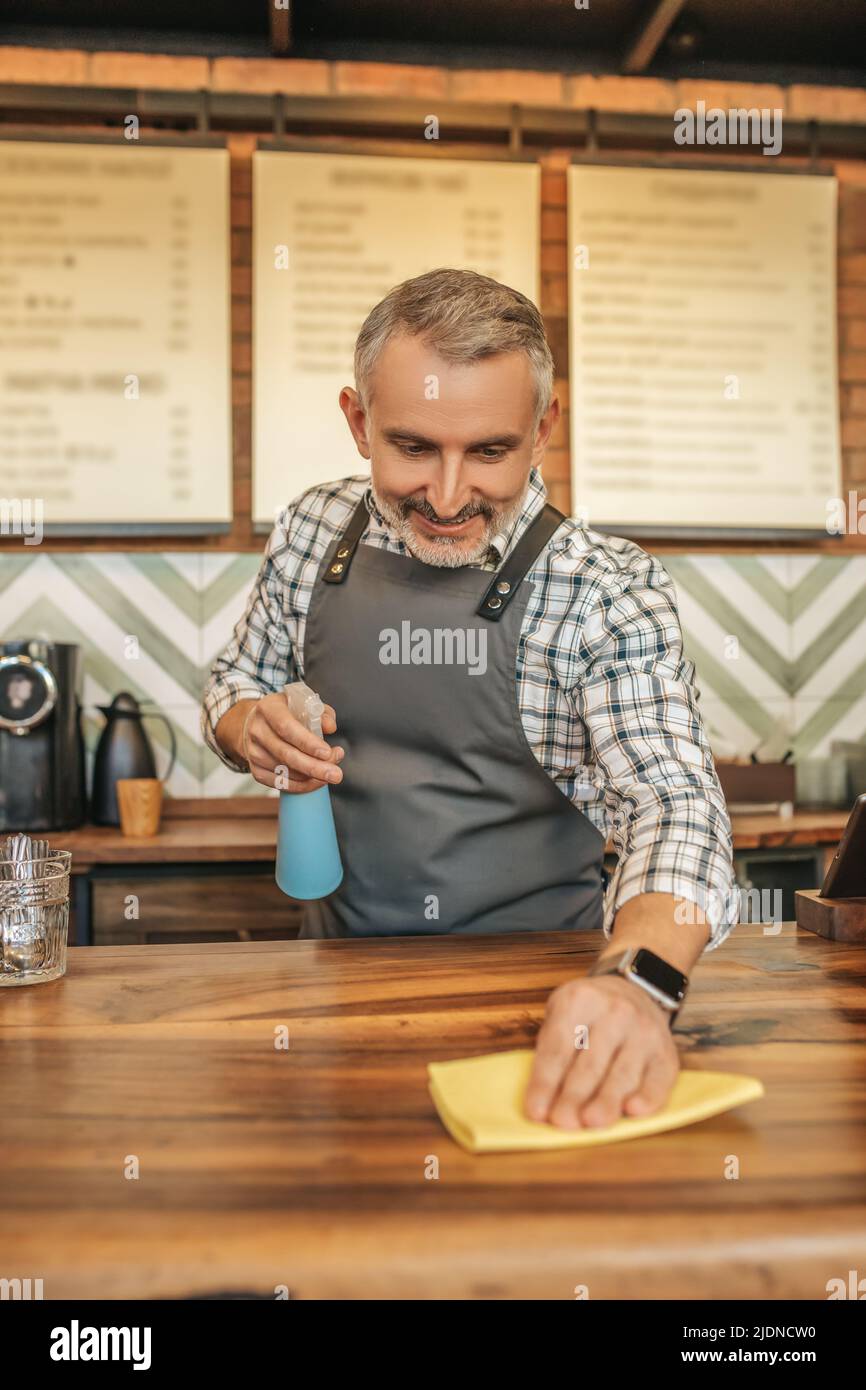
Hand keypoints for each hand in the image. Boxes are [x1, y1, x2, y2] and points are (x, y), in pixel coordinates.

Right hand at [242, 693, 344, 793]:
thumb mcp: (303, 704)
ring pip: (284, 772)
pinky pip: (280, 783)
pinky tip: (316, 781)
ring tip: (331, 772)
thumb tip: (330, 727)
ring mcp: (253, 752)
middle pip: (286, 754)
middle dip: (314, 767)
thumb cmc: (286, 712)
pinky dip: (301, 786)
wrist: (257, 723)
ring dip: (311, 777)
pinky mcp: (255, 769)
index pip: (286, 727)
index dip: (307, 742)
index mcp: (268, 709)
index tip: (327, 753)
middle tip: (336, 774)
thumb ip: (321, 713)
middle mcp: (257, 730)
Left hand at [524, 973, 679, 1128]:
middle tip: (562, 1123)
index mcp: (581, 1000)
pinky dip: (648, 1097)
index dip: (545, 1083)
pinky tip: (634, 1111)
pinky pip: (659, 1079)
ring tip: (591, 1123)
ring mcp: (645, 1031)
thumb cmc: (587, 1015)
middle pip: (590, 1064)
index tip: (535, 1112)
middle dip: (573, 1097)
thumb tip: (544, 1104)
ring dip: (606, 1102)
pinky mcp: (666, 1052)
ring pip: (623, 1074)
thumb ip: (552, 1052)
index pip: (558, 1048)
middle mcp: (616, 1012)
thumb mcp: (561, 1015)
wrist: (632, 995)